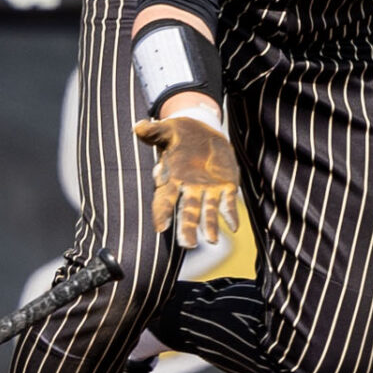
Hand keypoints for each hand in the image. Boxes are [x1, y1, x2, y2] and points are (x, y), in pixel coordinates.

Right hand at [133, 109, 239, 248]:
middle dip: (187, 228)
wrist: (204, 133)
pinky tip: (234, 226)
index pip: (165, 199)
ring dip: (210, 226)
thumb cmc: (181, 133)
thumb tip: (138, 127)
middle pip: (187, 212)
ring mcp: (209, 189)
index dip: (162, 212)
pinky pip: (227, 203)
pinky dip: (230, 214)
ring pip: (208, 212)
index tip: (160, 227)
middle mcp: (190, 188)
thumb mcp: (168, 129)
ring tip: (212, 241)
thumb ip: (154, 131)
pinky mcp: (225, 186)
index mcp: (174, 178)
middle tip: (187, 245)